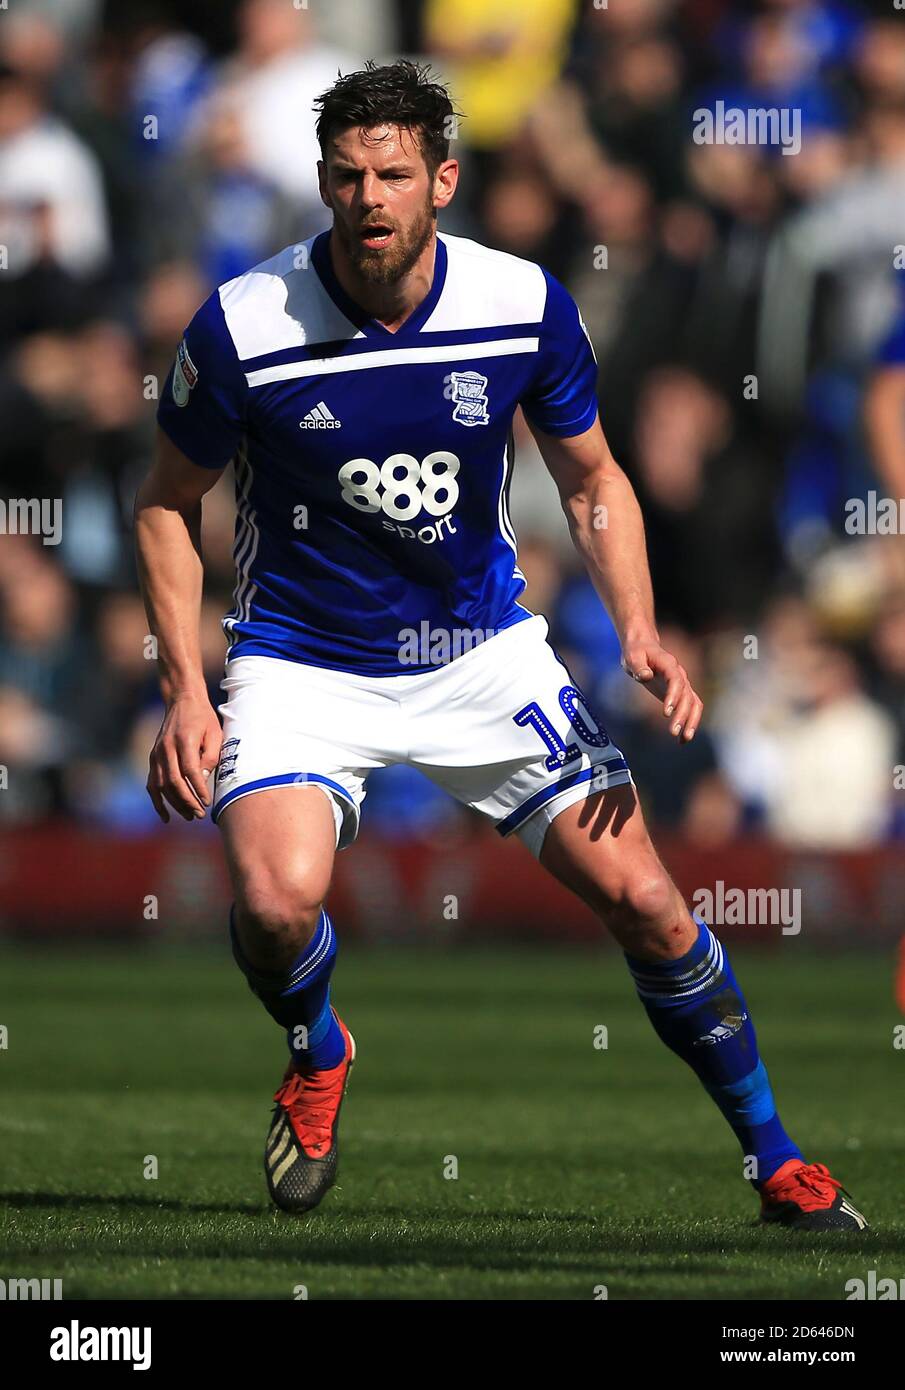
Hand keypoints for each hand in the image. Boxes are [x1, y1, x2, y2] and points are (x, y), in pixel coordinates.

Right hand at [147, 693, 221, 821]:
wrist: (182, 700)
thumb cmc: (203, 718)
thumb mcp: (215, 733)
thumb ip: (211, 755)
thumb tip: (203, 780)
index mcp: (183, 740)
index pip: (189, 771)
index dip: (198, 789)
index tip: (207, 802)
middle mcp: (166, 748)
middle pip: (173, 781)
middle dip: (187, 801)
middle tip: (199, 814)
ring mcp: (156, 754)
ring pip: (161, 786)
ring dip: (175, 804)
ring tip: (190, 815)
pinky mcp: (153, 758)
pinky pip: (152, 784)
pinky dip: (157, 802)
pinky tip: (166, 816)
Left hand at [621, 640, 703, 741]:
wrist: (644, 647)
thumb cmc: (636, 652)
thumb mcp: (632, 657)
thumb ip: (638, 666)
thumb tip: (645, 676)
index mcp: (669, 664)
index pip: (676, 681)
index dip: (673, 696)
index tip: (666, 713)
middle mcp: (680, 675)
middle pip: (687, 696)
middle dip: (682, 715)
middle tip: (673, 732)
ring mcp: (683, 684)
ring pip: (694, 704)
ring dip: (691, 722)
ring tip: (683, 740)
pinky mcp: (680, 694)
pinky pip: (691, 708)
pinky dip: (689, 722)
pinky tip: (681, 739)